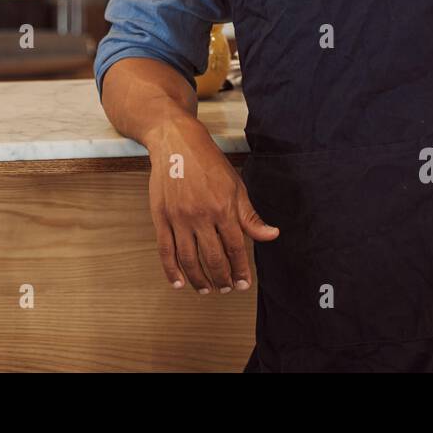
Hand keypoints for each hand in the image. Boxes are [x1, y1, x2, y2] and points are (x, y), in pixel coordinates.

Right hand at [147, 117, 277, 294]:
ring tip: (206, 289)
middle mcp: (201, 215)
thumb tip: (272, 235)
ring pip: (189, 259)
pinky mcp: (161, 217)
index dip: (240, 270)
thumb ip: (250, 216)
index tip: (243, 284)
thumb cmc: (209, 163)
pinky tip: (179, 283)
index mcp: (223, 208)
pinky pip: (165, 250)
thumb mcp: (236, 186)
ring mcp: (179, 217)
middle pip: (213, 258)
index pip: (235, 248)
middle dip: (222, 279)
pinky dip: (171, 270)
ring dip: (199, 280)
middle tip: (226, 289)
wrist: (176, 142)